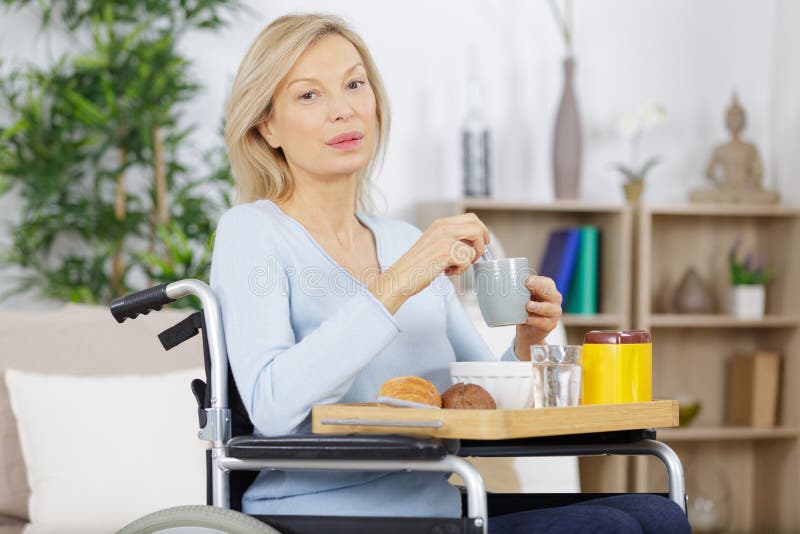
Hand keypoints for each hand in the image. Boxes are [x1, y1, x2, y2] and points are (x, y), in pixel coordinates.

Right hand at [368, 213, 489, 313]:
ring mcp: (445, 239)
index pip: (471, 218)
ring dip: (469, 261)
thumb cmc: (416, 265)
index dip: (481, 230)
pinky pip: (467, 260)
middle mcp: (443, 228)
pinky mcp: (446, 253)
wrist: (401, 276)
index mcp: (440, 224)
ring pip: (474, 246)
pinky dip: (460, 270)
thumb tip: (472, 244)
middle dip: (482, 243)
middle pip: (477, 226)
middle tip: (476, 255)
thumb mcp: (434, 243)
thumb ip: (450, 239)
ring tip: (454, 267)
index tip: (483, 242)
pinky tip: (447, 272)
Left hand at [513, 275, 562, 360]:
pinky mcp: (549, 325)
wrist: (528, 331)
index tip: (527, 280)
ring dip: (538, 306)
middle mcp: (554, 300)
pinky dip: (535, 320)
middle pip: (551, 293)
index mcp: (549, 290)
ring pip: (549, 308)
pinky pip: (543, 322)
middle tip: (528, 285)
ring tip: (528, 305)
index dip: (538, 281)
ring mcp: (554, 313)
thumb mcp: (523, 297)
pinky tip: (528, 319)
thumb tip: (504, 282)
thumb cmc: (526, 309)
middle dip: (540, 288)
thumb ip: (520, 290)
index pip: (547, 283)